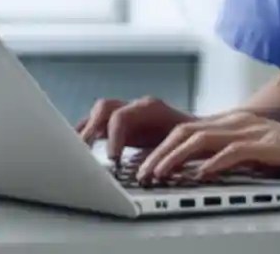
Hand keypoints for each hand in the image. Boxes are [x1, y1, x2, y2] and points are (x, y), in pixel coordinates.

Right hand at [74, 96, 198, 160]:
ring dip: (86, 132)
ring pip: (98, 115)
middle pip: (103, 109)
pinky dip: (89, 135)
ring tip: (76, 151)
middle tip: (83, 152)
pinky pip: (100, 124)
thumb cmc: (195, 139)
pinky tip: (81, 150)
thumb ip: (162, 155)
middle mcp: (135, 106)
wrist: (203, 131)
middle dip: (90, 129)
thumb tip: (146, 173)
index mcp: (150, 107)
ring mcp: (128, 112)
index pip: (121, 116)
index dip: (113, 137)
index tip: (111, 158)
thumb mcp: (181, 144)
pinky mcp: (123, 124)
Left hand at [134, 110, 279, 183]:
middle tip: (141, 173)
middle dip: (158, 152)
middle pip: (185, 131)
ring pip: (200, 139)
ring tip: (159, 175)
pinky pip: (233, 152)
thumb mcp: (258, 154)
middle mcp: (238, 122)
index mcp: (233, 123)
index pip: (186, 130)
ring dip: (175, 158)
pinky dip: (212, 163)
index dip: (160, 146)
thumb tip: (200, 171)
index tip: (143, 164)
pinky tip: (199, 175)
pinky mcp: (270, 145)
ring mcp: (253, 131)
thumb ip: (231, 156)